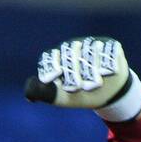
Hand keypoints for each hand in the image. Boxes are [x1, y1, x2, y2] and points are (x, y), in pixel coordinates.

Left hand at [25, 37, 140, 120]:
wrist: (107, 95)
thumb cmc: (81, 95)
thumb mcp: (61, 97)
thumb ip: (45, 93)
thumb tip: (30, 95)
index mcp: (59, 57)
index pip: (51, 57)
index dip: (53, 67)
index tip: (56, 77)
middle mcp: (74, 46)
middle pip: (70, 52)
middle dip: (74, 71)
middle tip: (78, 87)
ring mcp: (93, 44)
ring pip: (90, 50)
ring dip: (92, 69)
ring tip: (93, 85)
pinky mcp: (111, 45)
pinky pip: (109, 50)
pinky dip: (107, 63)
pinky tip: (107, 74)